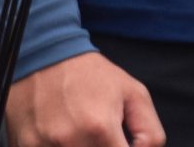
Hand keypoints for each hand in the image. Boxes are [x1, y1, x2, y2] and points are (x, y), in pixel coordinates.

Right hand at [5, 51, 164, 146]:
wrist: (44, 56)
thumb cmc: (91, 76)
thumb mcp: (133, 93)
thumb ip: (149, 133)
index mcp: (101, 128)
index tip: (121, 143)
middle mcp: (71, 141)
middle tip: (102, 135)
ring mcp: (45, 146)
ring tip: (80, 132)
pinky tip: (61, 135)